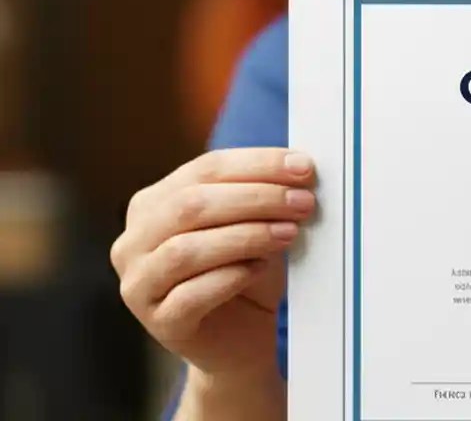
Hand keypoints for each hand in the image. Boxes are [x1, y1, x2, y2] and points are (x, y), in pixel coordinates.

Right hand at [110, 148, 316, 379]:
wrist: (242, 339)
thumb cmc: (246, 273)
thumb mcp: (252, 224)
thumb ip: (262, 194)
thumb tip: (298, 168)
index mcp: (153, 204)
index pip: (204, 170)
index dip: (256, 165)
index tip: (303, 166)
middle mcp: (134, 242)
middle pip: (191, 205)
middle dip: (255, 198)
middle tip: (302, 201)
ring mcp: (139, 284)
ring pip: (186, 250)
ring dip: (246, 236)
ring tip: (289, 233)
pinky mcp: (159, 322)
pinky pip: (190, 295)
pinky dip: (230, 277)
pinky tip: (260, 268)